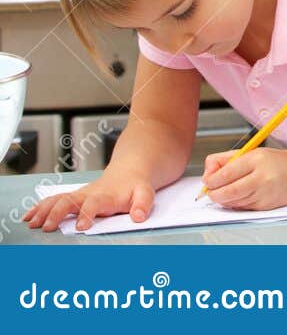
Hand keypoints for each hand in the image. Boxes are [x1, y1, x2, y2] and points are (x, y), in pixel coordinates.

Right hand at [23, 169, 155, 231]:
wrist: (130, 171)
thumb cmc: (135, 186)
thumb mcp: (145, 193)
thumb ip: (143, 203)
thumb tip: (140, 216)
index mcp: (106, 196)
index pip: (94, 204)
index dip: (87, 213)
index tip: (81, 226)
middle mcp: (89, 194)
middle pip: (69, 201)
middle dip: (57, 213)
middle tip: (48, 227)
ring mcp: (79, 195)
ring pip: (58, 200)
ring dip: (44, 211)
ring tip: (32, 223)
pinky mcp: (73, 197)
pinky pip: (54, 200)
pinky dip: (40, 207)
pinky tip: (28, 217)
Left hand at [201, 147, 286, 211]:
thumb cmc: (276, 162)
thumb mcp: (252, 152)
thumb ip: (226, 160)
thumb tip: (208, 172)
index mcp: (257, 160)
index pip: (225, 174)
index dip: (210, 180)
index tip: (207, 180)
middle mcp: (261, 178)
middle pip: (225, 193)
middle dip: (213, 193)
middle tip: (211, 190)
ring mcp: (264, 195)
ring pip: (231, 202)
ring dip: (224, 199)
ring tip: (229, 189)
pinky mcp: (265, 207)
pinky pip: (241, 208)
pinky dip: (235, 203)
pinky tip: (242, 194)